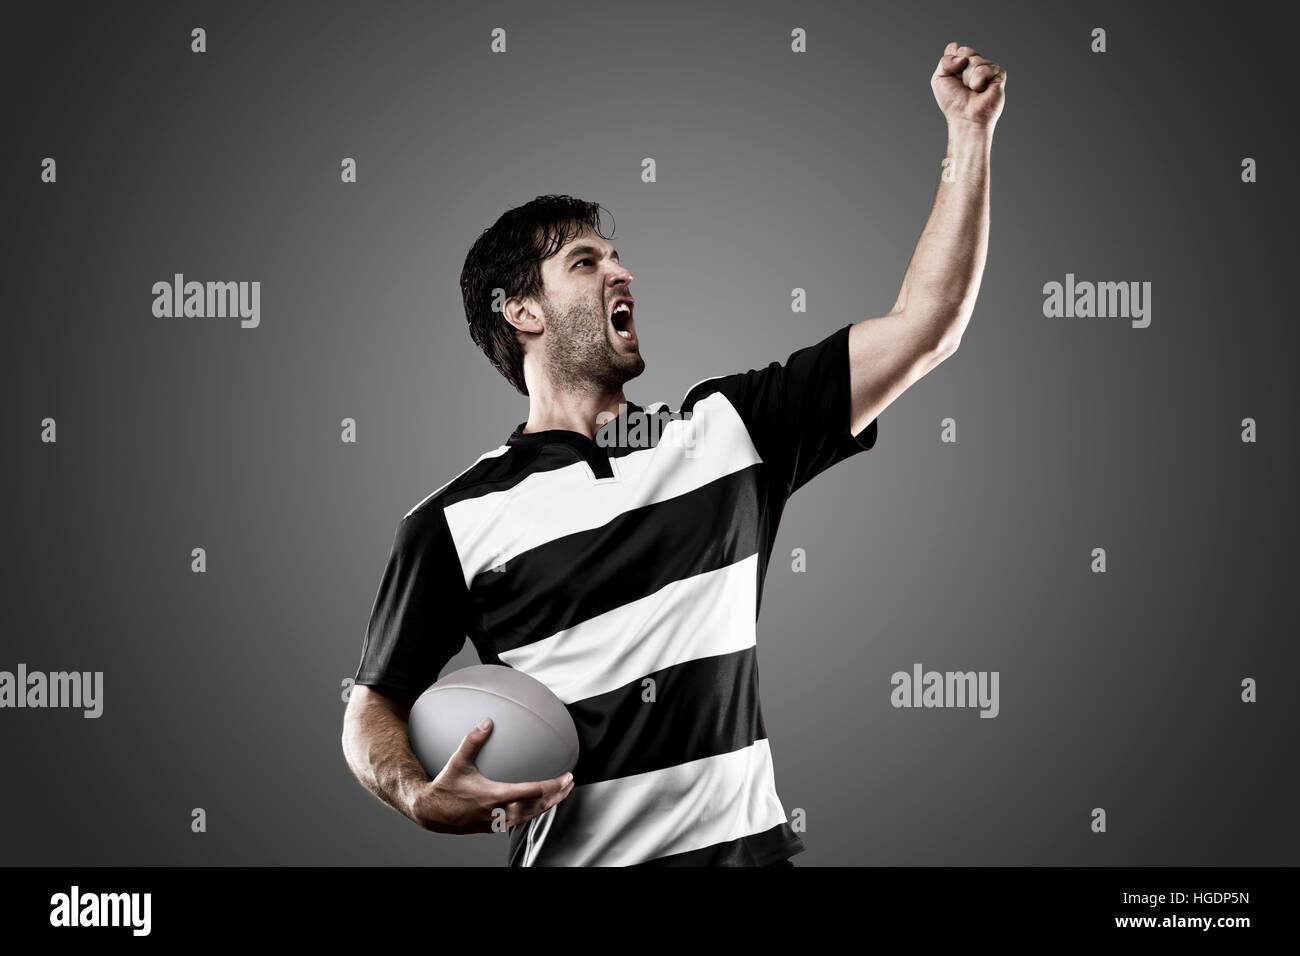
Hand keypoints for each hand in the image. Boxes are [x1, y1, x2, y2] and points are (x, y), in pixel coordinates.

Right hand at [406, 717, 575, 834]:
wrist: (431, 813)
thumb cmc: (445, 786)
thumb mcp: (458, 761)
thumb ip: (473, 740)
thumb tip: (487, 721)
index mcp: (494, 796)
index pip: (531, 792)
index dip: (552, 786)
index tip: (566, 777)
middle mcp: (499, 812)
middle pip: (536, 806)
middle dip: (556, 795)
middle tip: (570, 783)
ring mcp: (497, 822)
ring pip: (530, 816)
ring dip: (548, 805)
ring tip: (561, 794)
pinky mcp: (493, 826)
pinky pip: (519, 820)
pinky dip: (533, 812)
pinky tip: (538, 804)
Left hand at [932, 41, 1005, 130]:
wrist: (965, 118)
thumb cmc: (953, 103)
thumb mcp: (939, 79)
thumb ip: (945, 60)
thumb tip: (963, 58)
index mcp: (963, 63)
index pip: (955, 48)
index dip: (950, 62)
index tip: (951, 78)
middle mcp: (976, 63)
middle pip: (964, 51)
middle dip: (958, 70)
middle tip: (962, 86)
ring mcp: (988, 67)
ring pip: (973, 60)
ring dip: (967, 79)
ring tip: (972, 90)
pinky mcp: (999, 73)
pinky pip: (983, 69)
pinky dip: (977, 82)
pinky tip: (981, 91)